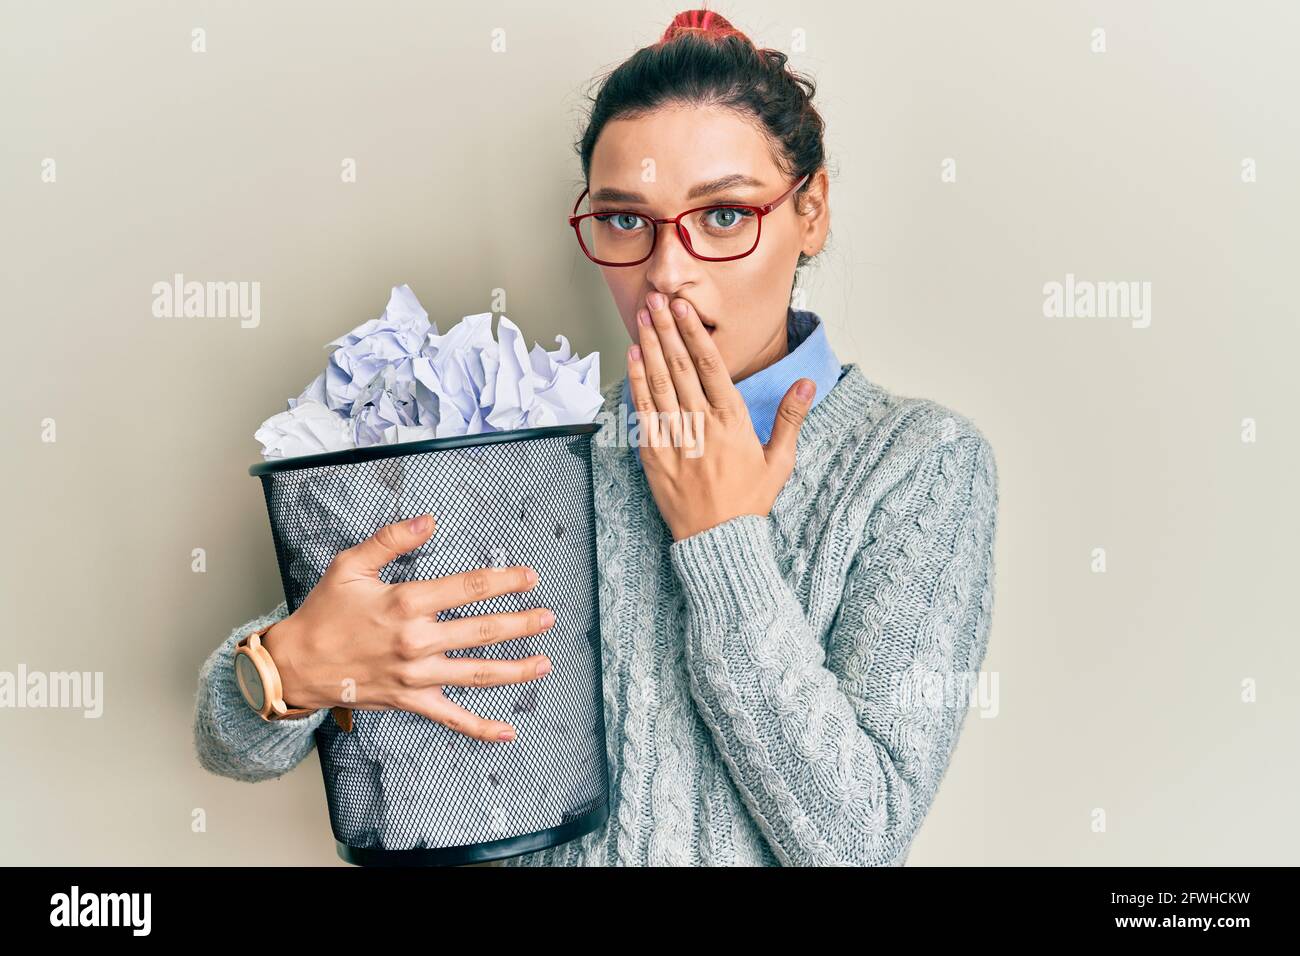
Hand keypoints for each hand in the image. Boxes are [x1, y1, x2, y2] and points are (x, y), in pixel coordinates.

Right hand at [260, 513, 556, 742]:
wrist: (295, 665)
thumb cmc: (323, 613)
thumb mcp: (351, 565)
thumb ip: (392, 540)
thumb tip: (428, 520)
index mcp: (406, 603)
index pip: (468, 588)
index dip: (504, 581)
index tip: (529, 577)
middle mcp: (416, 641)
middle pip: (482, 630)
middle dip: (521, 623)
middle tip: (549, 616)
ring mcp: (416, 676)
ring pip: (477, 673)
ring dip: (515, 669)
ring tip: (545, 662)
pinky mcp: (411, 701)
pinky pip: (451, 718)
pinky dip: (481, 728)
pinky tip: (508, 731)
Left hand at [627, 291, 816, 540]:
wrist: (717, 540)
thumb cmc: (749, 501)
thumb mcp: (780, 460)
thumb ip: (791, 416)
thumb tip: (808, 382)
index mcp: (731, 422)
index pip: (709, 366)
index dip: (694, 333)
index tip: (683, 309)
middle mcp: (700, 424)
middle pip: (680, 366)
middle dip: (666, 330)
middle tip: (656, 300)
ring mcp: (673, 438)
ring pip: (658, 382)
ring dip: (648, 346)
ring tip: (642, 318)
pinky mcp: (653, 454)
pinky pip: (642, 410)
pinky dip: (635, 381)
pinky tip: (632, 357)